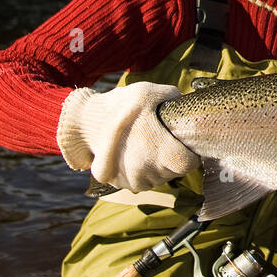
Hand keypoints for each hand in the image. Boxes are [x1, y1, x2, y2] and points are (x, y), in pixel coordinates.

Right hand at [57, 82, 200, 191]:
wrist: (86, 120)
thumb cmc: (121, 105)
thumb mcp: (151, 92)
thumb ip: (174, 99)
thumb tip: (188, 104)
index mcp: (163, 152)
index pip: (189, 164)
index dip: (189, 153)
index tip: (181, 143)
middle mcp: (148, 172)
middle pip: (174, 172)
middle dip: (172, 159)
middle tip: (162, 140)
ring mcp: (132, 181)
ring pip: (158, 179)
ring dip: (157, 167)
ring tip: (146, 145)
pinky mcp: (120, 184)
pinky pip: (140, 182)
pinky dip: (140, 172)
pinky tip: (134, 154)